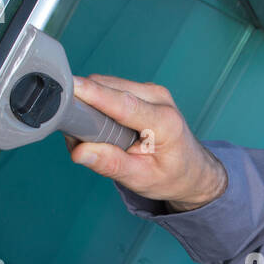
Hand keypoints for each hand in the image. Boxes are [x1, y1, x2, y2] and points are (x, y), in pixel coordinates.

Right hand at [65, 75, 226, 210]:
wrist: (193, 171)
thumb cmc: (171, 176)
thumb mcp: (141, 179)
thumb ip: (111, 164)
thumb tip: (79, 152)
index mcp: (165, 122)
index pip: (123, 103)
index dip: (94, 95)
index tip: (70, 88)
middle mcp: (159, 99)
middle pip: (109, 88)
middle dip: (85, 107)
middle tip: (79, 139)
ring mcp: (151, 91)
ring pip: (106, 84)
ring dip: (90, 105)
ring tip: (96, 138)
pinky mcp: (142, 90)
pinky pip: (110, 88)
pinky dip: (98, 103)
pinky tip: (103, 127)